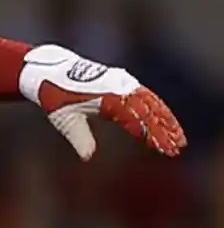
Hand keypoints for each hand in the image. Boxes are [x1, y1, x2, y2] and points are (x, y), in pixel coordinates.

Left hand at [20, 44, 185, 160]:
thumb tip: (87, 157)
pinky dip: (157, 108)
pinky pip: (144, 95)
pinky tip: (165, 121)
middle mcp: (117, 86)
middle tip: (178, 148)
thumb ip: (77, 137)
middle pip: (148, 110)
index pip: (134, 119)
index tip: (163, 149)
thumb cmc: (54, 95)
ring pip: (150, 101)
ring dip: (165, 119)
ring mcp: (121, 81)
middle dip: (164, 130)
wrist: (49, 70)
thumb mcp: (63, 119)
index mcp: (105, 96)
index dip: (150, 135)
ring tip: (178, 138)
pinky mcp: (121, 80)